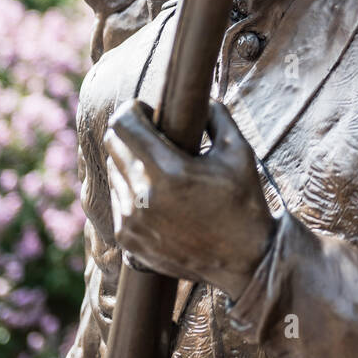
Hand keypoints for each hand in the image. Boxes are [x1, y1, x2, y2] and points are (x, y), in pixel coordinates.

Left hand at [104, 98, 276, 297]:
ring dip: (130, 162)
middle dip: (130, 132)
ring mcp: (131, 222)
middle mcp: (142, 198)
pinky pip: (117, 201)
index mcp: (169, 172)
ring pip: (113, 172)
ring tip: (159, 167)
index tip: (147, 110)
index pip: (123, 124)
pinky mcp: (128, 241)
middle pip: (113, 144)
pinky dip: (131, 191)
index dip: (133, 109)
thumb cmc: (245, 202)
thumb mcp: (239, 151)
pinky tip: (157, 195)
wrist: (245, 261)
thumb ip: (217, 115)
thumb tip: (201, 97)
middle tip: (153, 134)